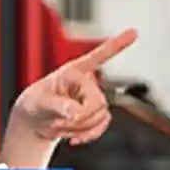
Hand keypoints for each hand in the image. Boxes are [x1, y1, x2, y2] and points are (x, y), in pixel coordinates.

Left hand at [11, 28, 137, 145]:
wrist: (36, 120)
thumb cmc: (35, 103)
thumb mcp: (40, 102)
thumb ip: (59, 106)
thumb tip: (76, 112)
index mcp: (73, 71)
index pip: (98, 56)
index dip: (117, 45)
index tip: (134, 31)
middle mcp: (87, 81)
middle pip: (98, 102)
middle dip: (80, 118)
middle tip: (57, 123)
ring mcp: (93, 97)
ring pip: (101, 116)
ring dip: (79, 128)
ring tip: (59, 127)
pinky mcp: (96, 112)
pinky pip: (102, 125)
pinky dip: (88, 135)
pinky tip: (74, 138)